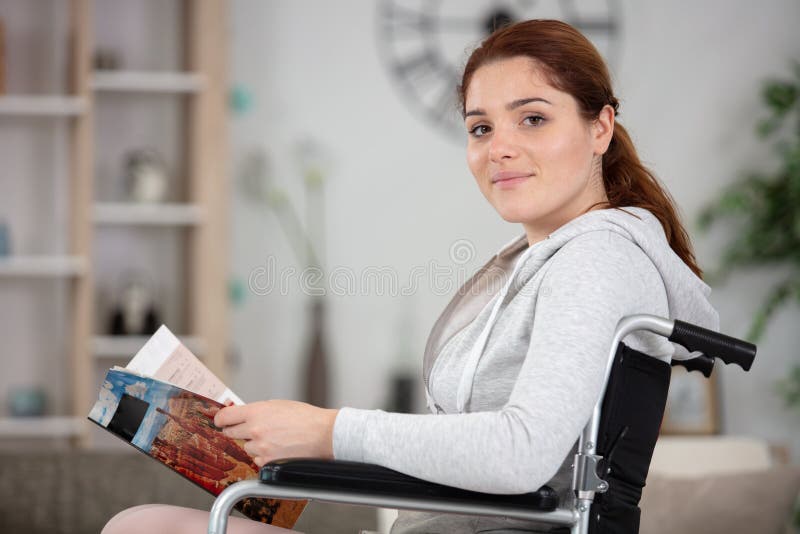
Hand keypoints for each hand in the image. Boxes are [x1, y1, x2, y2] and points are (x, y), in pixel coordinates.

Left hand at [214, 400, 338, 466]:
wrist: (323, 434)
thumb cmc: (305, 418)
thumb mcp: (278, 405)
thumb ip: (257, 410)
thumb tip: (241, 414)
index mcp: (256, 412)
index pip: (224, 417)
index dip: (220, 419)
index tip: (220, 420)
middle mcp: (254, 430)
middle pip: (229, 433)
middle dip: (236, 431)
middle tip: (246, 429)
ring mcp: (260, 448)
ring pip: (246, 447)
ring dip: (254, 444)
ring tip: (274, 439)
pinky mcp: (267, 463)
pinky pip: (257, 460)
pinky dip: (264, 456)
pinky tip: (278, 449)